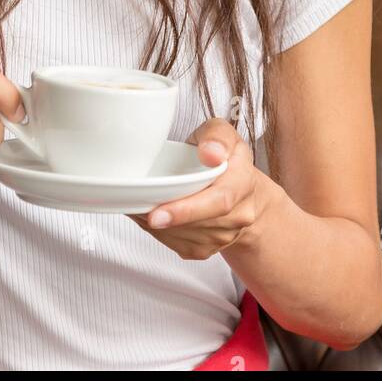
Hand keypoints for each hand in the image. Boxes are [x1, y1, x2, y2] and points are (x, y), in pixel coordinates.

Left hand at [126, 117, 258, 260]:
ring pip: (189, 239)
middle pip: (201, 224)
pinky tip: (149, 218)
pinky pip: (182, 246)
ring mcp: (226, 235)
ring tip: (139, 209)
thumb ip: (216, 136)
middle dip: (167, 221)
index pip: (219, 201)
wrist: (242, 190)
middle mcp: (239, 213)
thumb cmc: (224, 156)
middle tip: (140, 214)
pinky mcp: (210, 248)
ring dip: (161, 228)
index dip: (187, 210)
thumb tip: (210, 153)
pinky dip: (161, 234)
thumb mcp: (222, 132)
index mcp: (242, 181)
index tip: (158, 214)